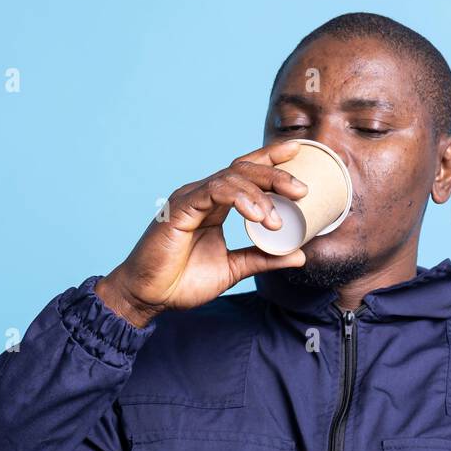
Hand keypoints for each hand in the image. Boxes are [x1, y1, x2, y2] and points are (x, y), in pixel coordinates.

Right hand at [95, 141, 309, 324]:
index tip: (297, 153)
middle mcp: (203, 195)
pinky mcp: (180, 209)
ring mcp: (190, 198)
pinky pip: (213, 192)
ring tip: (277, 219)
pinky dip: (238, 199)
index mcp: (215, 204)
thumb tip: (300, 255)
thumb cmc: (183, 281)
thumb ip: (264, 259)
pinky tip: (257, 215)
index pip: (246, 172)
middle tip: (301, 190)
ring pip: (230, 178)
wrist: (149, 296)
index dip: (271, 159)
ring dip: (259, 194)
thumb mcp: (234, 269)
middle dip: (275, 174)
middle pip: (243, 169)